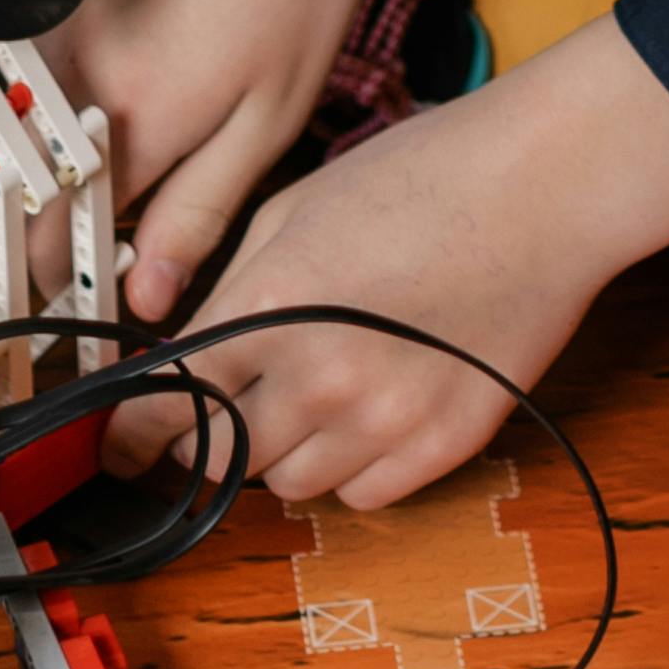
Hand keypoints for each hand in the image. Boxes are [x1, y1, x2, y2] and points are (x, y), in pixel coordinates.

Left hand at [105, 14, 668, 510]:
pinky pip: (360, 496)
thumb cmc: (429, 172)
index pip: (165, 404)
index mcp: (271, 304)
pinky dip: (349, 467)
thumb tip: (186, 345)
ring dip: (280, 451)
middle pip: (218, 458)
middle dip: (206, 435)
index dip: (128, 435)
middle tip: (226, 402)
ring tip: (314, 393)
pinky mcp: (444, 444)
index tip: (119, 445)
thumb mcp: (302, 204)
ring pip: (286, 485)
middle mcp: (320, 375)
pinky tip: (370, 411)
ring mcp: (386, 418)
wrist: (548, 186)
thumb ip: (234, 281)